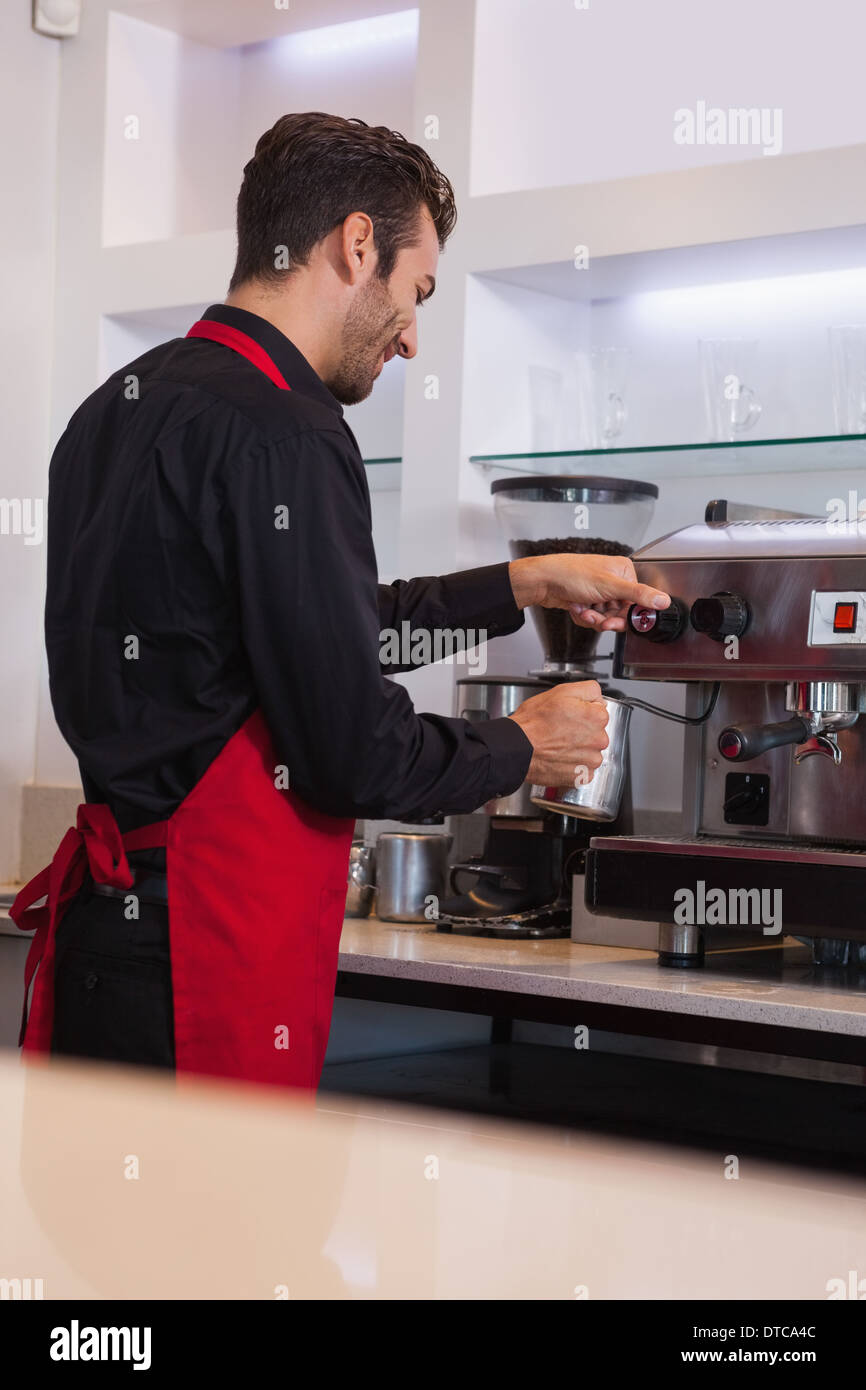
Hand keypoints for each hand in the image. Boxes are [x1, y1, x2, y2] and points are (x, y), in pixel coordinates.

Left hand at [508, 553, 668, 632]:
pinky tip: (576, 607)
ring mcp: (600, 592)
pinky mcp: (588, 601)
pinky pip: (594, 618)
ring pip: (606, 618)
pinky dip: (584, 616)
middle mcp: (613, 580)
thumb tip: (663, 600)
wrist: (543, 581)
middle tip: (597, 618)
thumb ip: (639, 594)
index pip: (636, 602)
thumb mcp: (610, 587)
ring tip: (582, 608)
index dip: (626, 616)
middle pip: (621, 613)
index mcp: (624, 572)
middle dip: (605, 618)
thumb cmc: (571, 574)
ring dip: (593, 618)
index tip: (617, 622)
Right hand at [509, 680, 608, 786]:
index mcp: (597, 717)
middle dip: (583, 732)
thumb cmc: (533, 723)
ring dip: (579, 750)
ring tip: (558, 745)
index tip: (570, 716)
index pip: (600, 711)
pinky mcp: (582, 776)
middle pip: (596, 733)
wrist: (517, 748)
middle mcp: (599, 740)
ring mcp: (591, 760)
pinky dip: (574, 766)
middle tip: (561, 730)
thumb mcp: (561, 691)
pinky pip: (584, 769)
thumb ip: (589, 691)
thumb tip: (598, 700)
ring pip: (591, 752)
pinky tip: (560, 757)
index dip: (583, 712)